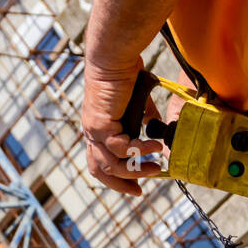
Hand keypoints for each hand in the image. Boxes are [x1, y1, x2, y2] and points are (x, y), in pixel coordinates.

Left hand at [81, 58, 163, 195]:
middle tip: (140, 190)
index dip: (115, 178)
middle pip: (99, 170)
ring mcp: (93, 130)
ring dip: (135, 170)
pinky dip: (139, 151)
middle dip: (120, 184)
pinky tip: (155, 148)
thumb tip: (156, 128)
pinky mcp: (100, 124)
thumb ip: (144, 117)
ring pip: (111, 164)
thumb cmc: (125, 73)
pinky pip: (121, 148)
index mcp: (97, 129)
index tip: (136, 185)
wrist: (114, 56)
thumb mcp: (137, 102)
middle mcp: (91, 132)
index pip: (99, 162)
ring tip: (156, 167)